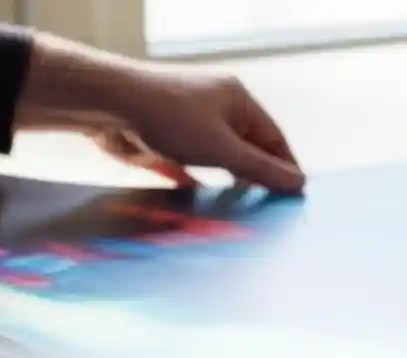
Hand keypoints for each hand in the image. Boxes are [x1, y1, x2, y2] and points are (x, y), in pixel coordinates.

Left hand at [15, 34, 304, 193]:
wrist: (108, 104)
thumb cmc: (169, 117)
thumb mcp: (224, 148)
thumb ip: (261, 168)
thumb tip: (299, 182)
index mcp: (236, 99)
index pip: (273, 136)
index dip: (286, 166)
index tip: (295, 195)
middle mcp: (214, 106)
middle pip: (246, 146)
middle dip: (256, 175)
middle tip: (268, 207)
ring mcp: (187, 121)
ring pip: (216, 156)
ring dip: (226, 180)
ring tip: (238, 209)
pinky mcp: (162, 137)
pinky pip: (187, 164)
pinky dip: (196, 182)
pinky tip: (200, 202)